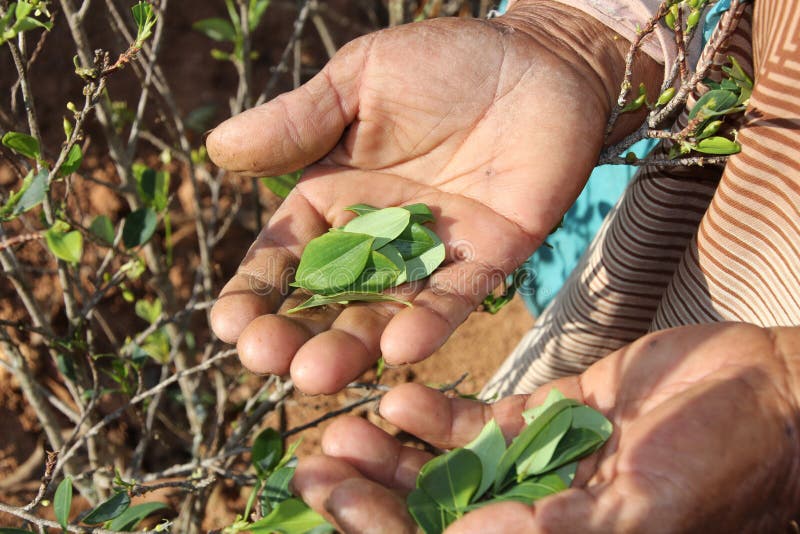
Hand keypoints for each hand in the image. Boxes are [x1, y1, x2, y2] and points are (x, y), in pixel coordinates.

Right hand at [207, 2, 658, 392]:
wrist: (538, 59)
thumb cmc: (444, 63)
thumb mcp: (359, 82)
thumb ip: (298, 122)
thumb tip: (218, 150)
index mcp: (335, 197)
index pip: (284, 254)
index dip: (255, 290)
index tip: (228, 325)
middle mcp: (378, 237)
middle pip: (328, 298)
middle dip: (294, 332)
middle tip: (264, 360)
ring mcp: (432, 255)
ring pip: (384, 311)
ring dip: (350, 344)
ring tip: (317, 374)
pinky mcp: (487, 260)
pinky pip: (454, 299)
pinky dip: (428, 323)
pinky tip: (400, 348)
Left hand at [292, 323, 799, 531]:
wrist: (760, 394)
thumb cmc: (721, 462)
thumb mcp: (643, 506)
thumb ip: (561, 530)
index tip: (333, 502)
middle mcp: (528, 516)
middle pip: (426, 516)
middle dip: (367, 497)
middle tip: (312, 466)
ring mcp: (531, 466)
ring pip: (440, 468)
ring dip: (388, 454)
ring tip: (338, 427)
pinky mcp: (541, 417)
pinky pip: (474, 421)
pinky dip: (434, 412)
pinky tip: (398, 395)